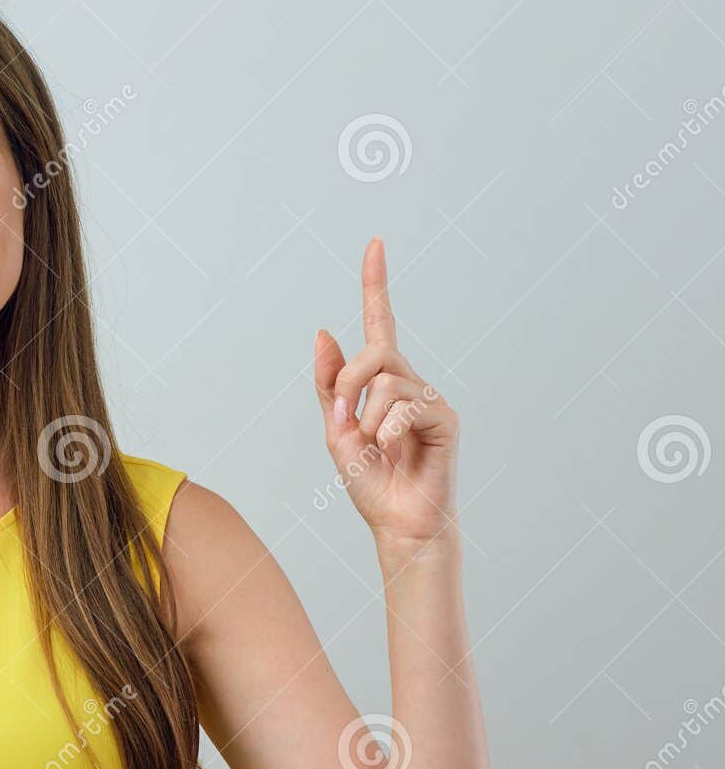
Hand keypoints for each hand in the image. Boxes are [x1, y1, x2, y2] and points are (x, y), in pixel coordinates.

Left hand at [313, 238, 459, 551]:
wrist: (397, 523)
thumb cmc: (371, 482)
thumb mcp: (337, 431)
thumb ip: (329, 384)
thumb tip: (323, 330)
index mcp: (382, 383)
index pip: (380, 324)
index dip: (375, 285)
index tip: (375, 244)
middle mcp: (410, 383)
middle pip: (375, 351)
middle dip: (348, 382)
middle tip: (344, 419)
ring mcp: (430, 399)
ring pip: (385, 380)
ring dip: (365, 418)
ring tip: (374, 445)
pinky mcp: (445, 418)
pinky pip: (404, 406)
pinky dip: (386, 430)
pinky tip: (393, 450)